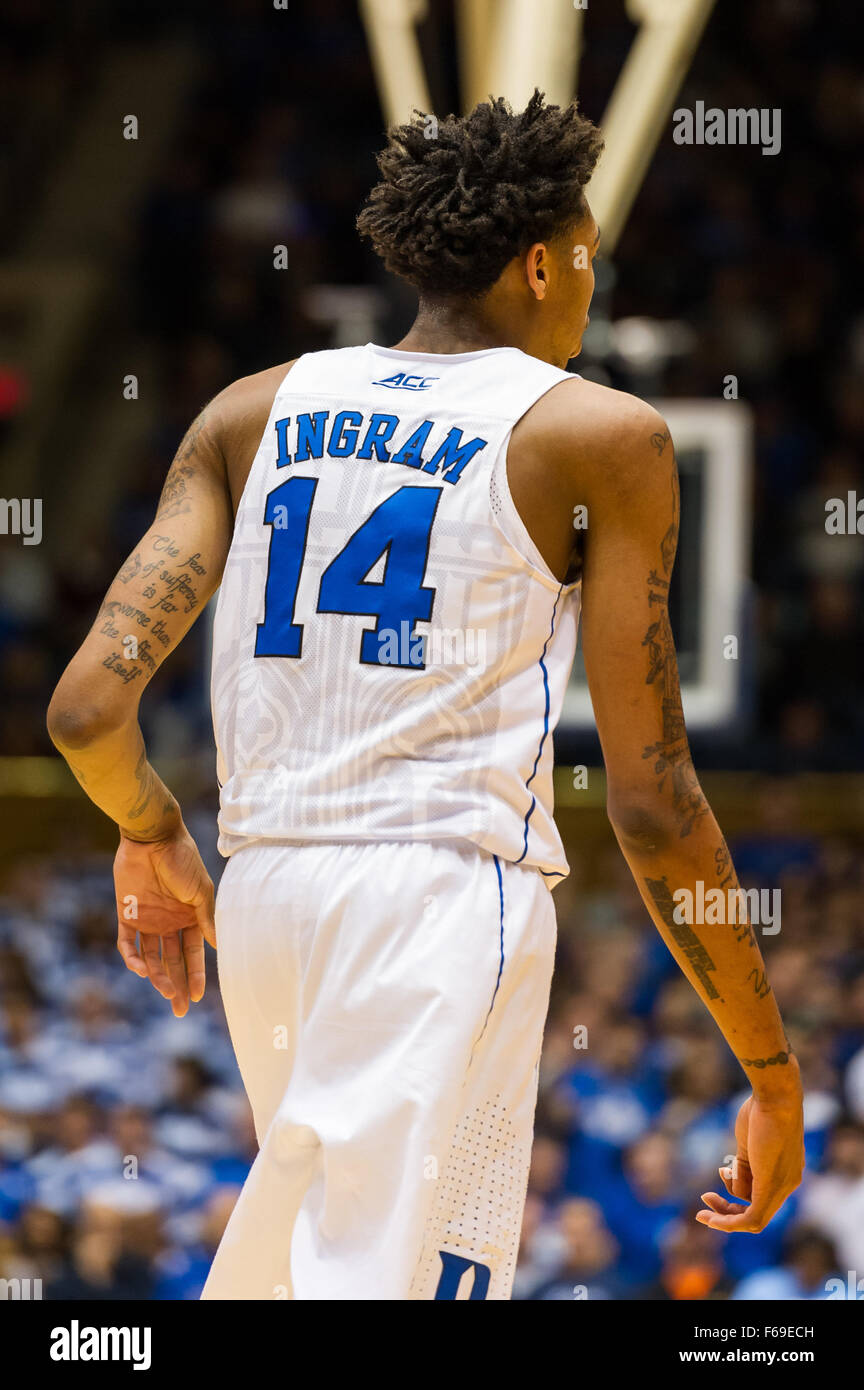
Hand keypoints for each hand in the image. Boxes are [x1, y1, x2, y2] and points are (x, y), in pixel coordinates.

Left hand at [114, 824, 216, 1017]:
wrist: (153, 837)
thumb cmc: (182, 860)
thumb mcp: (201, 891)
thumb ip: (207, 919)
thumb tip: (218, 946)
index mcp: (190, 917)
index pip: (193, 953)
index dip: (196, 974)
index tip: (197, 996)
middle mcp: (170, 922)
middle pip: (173, 960)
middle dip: (177, 984)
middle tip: (179, 1009)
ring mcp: (148, 920)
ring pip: (151, 957)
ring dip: (157, 976)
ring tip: (164, 992)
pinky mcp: (126, 915)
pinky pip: (127, 943)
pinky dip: (132, 959)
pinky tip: (140, 970)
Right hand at [696, 1069, 804, 1232]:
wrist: (775, 1096)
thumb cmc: (762, 1110)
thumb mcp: (749, 1141)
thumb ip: (743, 1163)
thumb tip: (729, 1175)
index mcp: (785, 1171)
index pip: (762, 1196)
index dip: (737, 1195)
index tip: (719, 1174)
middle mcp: (788, 1184)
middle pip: (757, 1211)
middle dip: (728, 1211)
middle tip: (705, 1199)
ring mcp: (782, 1187)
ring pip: (753, 1218)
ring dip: (725, 1213)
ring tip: (707, 1196)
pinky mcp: (771, 1186)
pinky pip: (753, 1219)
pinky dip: (731, 1223)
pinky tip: (712, 1219)